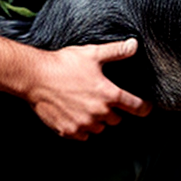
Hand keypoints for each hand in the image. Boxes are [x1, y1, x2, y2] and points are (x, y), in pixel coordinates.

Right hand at [25, 38, 152, 139]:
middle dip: (113, 111)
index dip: (144, 107)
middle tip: (101, 99)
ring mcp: (83, 124)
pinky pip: (83, 135)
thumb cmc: (64, 63)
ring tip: (86, 105)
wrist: (35, 77)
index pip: (137, 107)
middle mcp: (99, 113)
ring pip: (100, 128)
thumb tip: (134, 45)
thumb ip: (116, 51)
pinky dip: (82, 128)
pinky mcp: (68, 131)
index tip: (145, 107)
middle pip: (117, 120)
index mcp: (108, 95)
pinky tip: (75, 114)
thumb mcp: (92, 53)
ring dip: (97, 120)